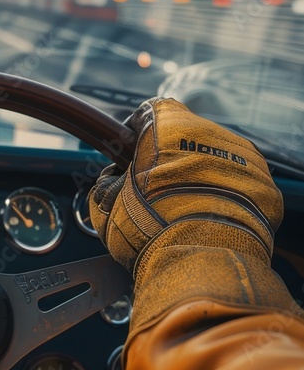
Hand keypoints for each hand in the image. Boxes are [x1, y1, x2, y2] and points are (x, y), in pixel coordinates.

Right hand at [88, 98, 284, 330]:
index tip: (132, 156)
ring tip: (189, 209)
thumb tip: (113, 178)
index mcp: (166, 125)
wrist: (202, 256)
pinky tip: (212, 218)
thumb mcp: (106, 205)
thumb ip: (107, 181)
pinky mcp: (263, 179)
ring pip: (214, 157)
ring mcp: (239, 153)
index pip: (149, 113)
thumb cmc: (149, 227)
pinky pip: (239, 181)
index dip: (138, 133)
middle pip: (185, 135)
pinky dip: (226, 195)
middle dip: (171, 158)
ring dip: (201, 175)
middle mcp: (207, 129)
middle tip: (158, 193)